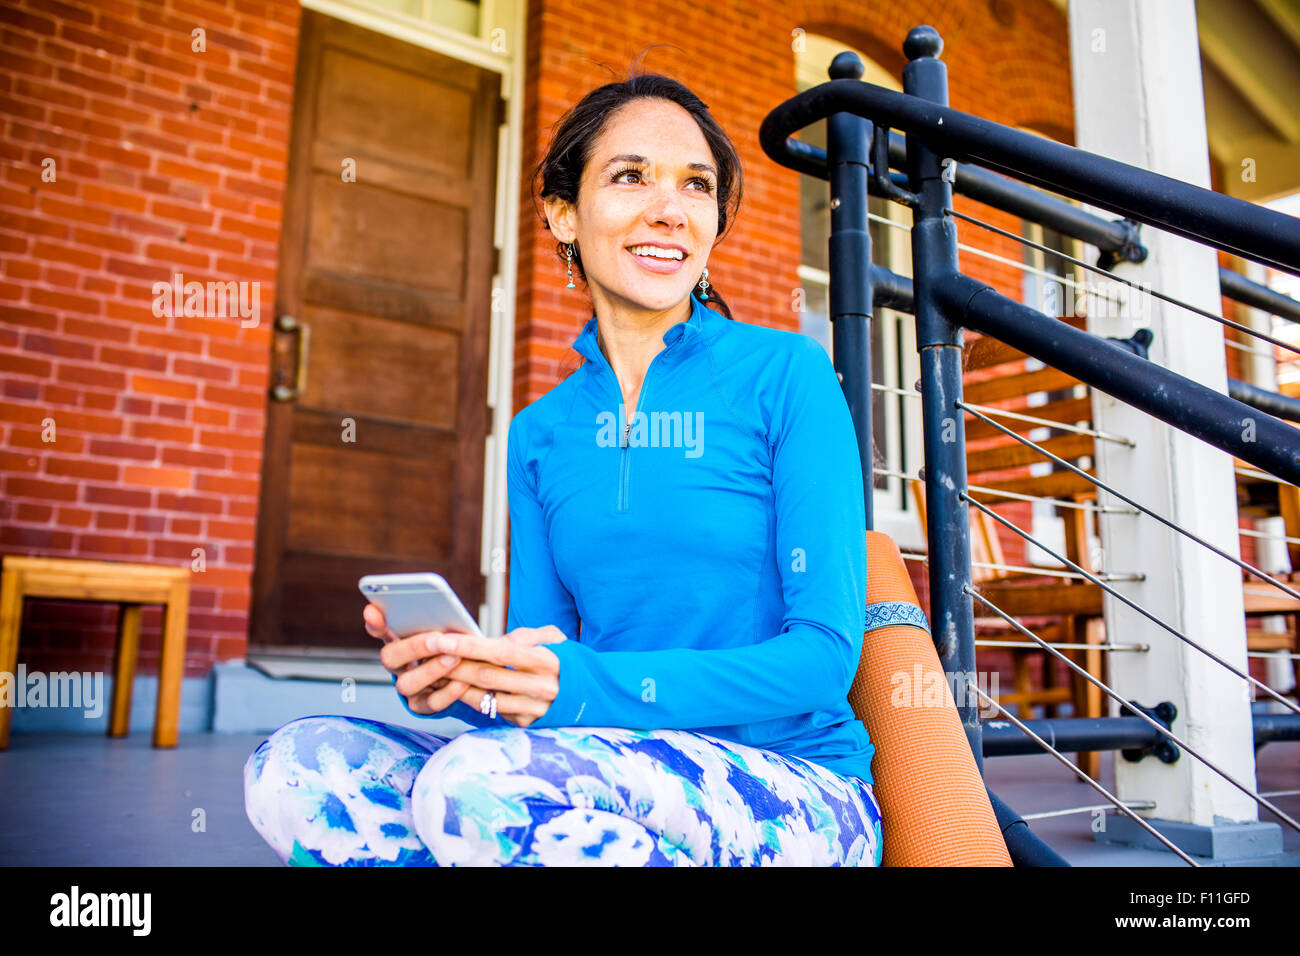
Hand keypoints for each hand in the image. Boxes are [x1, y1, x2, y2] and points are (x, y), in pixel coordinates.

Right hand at [364, 602, 472, 716]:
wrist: (466, 678)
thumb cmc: (453, 646)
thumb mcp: (447, 630)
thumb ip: (439, 620)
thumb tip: (444, 610)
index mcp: (399, 640)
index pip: (379, 630)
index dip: (375, 623)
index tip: (372, 611)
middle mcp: (398, 665)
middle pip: (390, 657)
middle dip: (414, 647)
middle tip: (438, 639)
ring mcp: (408, 686)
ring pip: (406, 684)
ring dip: (431, 670)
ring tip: (454, 657)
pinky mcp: (422, 705)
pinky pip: (431, 703)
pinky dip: (448, 693)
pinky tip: (463, 681)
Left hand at [436, 626, 565, 727]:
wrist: (591, 695)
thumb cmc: (567, 660)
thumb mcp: (555, 638)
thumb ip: (526, 635)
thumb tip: (497, 641)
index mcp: (547, 661)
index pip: (500, 652)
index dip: (469, 645)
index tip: (442, 639)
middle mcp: (540, 687)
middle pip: (486, 676)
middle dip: (453, 664)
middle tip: (427, 654)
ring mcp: (532, 708)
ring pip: (484, 696)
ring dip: (455, 684)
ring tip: (433, 671)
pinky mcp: (525, 723)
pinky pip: (491, 710)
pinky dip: (468, 698)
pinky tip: (453, 688)